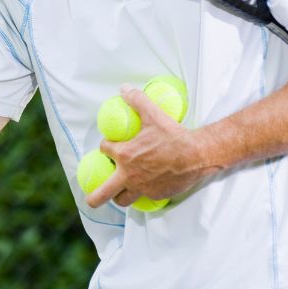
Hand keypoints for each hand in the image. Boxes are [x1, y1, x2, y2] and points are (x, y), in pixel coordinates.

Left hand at [86, 84, 211, 207]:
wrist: (197, 155)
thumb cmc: (173, 136)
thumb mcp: (153, 114)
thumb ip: (137, 100)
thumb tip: (125, 88)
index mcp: (124, 155)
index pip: (104, 151)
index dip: (106, 146)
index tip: (110, 145)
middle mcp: (129, 175)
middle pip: (104, 192)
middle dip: (94, 198)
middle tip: (90, 199)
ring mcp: (142, 188)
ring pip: (123, 200)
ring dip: (118, 196)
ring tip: (118, 193)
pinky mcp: (156, 195)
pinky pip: (144, 198)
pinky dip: (142, 193)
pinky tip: (146, 187)